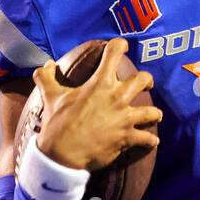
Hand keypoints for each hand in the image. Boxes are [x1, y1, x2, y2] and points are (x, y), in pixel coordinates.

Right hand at [33, 38, 161, 170]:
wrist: (63, 154)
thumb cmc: (58, 123)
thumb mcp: (51, 97)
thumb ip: (47, 78)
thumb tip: (45, 65)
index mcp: (100, 83)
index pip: (114, 53)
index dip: (120, 45)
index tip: (122, 46)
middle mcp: (117, 97)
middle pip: (143, 79)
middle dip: (147, 80)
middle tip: (145, 84)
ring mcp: (125, 118)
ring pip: (152, 112)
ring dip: (154, 113)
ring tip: (154, 114)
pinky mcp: (127, 137)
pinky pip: (147, 139)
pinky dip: (151, 140)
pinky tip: (152, 141)